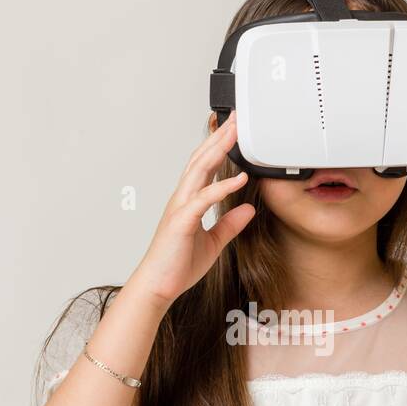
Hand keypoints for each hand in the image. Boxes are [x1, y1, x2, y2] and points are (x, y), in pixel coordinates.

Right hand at [126, 111, 255, 308]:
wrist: (158, 286)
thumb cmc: (177, 265)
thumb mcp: (214, 242)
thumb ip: (230, 224)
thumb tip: (248, 209)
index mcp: (189, 201)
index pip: (205, 166)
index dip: (219, 145)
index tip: (235, 130)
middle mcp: (183, 199)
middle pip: (201, 159)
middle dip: (219, 137)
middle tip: (237, 119)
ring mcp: (180, 208)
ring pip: (199, 170)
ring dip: (218, 150)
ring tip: (235, 133)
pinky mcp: (182, 221)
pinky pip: (203, 199)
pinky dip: (221, 187)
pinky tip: (238, 178)